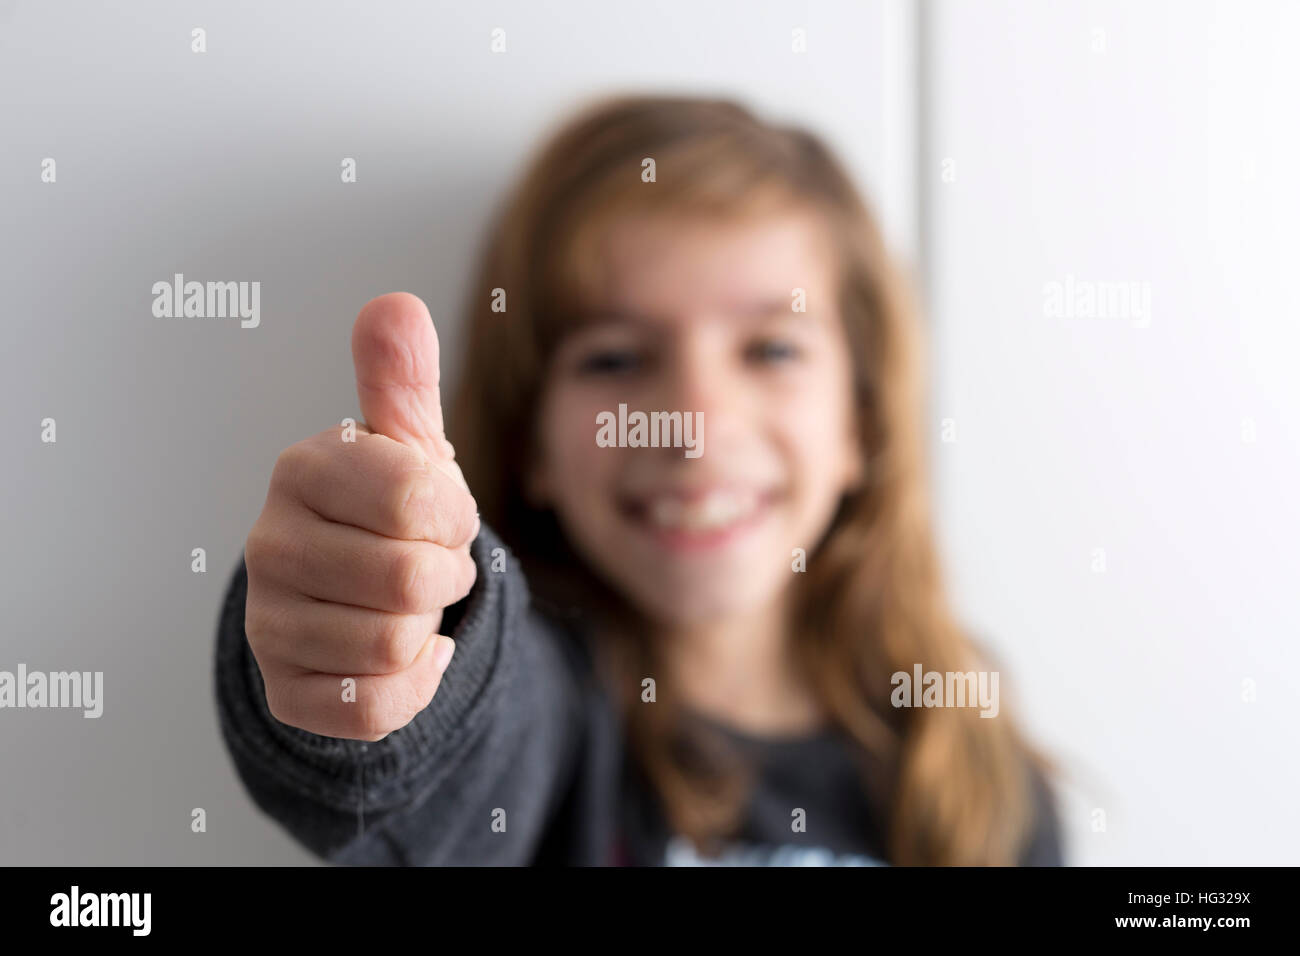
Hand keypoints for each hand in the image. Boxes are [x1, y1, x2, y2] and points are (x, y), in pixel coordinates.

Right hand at [243, 293, 478, 740]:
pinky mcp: (283, 691)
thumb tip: (396, 305)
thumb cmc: (389, 510)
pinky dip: (412, 684)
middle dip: (446, 575)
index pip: (420, 497)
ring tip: (406, 602)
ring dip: (427, 628)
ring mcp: (267, 623)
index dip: (455, 514)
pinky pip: (376, 706)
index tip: (442, 514)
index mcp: (302, 470)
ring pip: (394, 644)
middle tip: (429, 563)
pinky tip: (399, 655)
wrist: (355, 594)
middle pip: (411, 578)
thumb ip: (402, 381)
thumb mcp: (404, 444)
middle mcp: (268, 544)